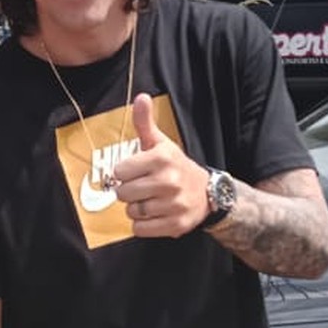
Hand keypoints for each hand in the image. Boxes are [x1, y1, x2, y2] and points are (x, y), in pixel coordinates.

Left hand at [113, 93, 208, 235]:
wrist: (208, 193)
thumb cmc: (175, 166)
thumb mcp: (161, 143)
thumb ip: (145, 122)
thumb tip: (141, 97)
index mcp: (162, 159)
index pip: (119, 171)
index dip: (123, 173)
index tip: (133, 172)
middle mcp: (169, 181)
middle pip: (123, 193)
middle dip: (128, 192)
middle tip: (142, 187)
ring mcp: (173, 205)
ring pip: (132, 212)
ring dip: (137, 208)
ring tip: (150, 200)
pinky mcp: (175, 225)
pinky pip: (141, 229)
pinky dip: (143, 225)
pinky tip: (155, 214)